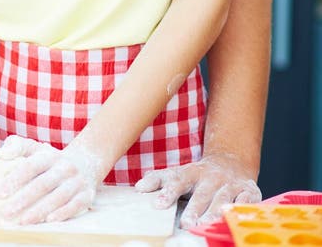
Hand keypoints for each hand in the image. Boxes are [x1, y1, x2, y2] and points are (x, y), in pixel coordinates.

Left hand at [0, 139, 99, 224]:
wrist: (88, 160)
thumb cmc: (53, 160)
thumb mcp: (38, 149)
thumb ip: (19, 147)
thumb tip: (2, 153)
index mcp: (49, 156)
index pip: (30, 167)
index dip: (14, 180)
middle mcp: (64, 167)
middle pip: (42, 184)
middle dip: (23, 199)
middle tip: (5, 212)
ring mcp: (76, 181)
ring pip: (58, 196)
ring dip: (40, 210)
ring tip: (23, 221)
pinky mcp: (87, 194)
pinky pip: (75, 205)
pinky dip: (63, 213)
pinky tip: (49, 220)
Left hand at [135, 152, 260, 227]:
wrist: (231, 163)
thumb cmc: (199, 175)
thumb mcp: (179, 173)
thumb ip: (160, 180)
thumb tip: (138, 187)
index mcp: (193, 172)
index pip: (178, 180)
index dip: (168, 192)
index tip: (158, 205)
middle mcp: (212, 177)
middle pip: (202, 194)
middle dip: (195, 209)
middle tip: (186, 223)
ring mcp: (230, 184)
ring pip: (223, 199)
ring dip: (215, 213)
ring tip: (208, 225)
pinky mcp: (248, 191)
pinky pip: (246, 201)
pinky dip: (242, 208)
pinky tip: (235, 216)